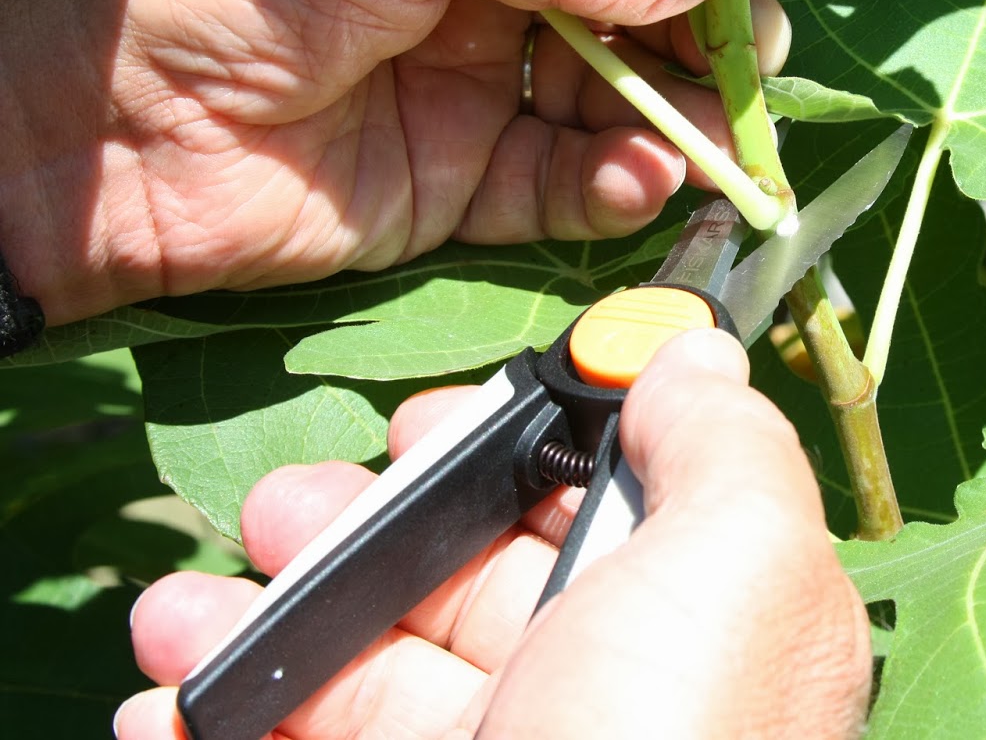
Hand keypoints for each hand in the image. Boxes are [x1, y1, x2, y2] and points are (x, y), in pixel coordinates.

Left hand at [0, 0, 788, 323]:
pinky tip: (640, 176)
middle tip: (748, 70)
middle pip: (637, 13)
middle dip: (703, 40)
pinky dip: (616, 187)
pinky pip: (567, 188)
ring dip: (680, 122)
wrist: (86, 117)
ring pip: (620, 105)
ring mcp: (479, 87)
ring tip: (715, 140)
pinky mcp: (461, 186)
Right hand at [117, 330, 870, 738]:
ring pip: (368, 666)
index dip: (513, 451)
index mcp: (693, 622)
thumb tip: (691, 350)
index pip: (597, 508)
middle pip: (467, 580)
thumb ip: (724, 443)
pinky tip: (174, 699)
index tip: (429, 423)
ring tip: (183, 611)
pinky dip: (229, 715)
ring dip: (265, 618)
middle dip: (362, 526)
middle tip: (285, 504)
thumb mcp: (743, 563)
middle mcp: (602, 693)